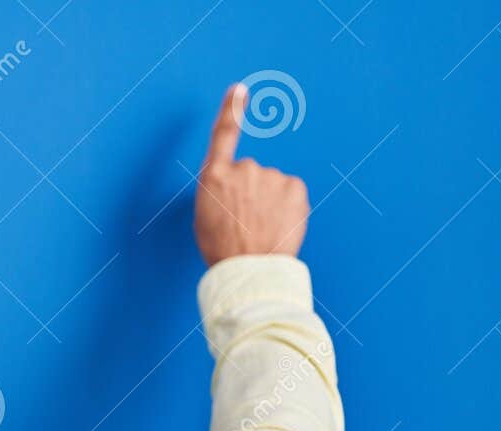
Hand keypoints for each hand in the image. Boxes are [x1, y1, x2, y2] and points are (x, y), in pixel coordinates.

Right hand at [194, 83, 309, 265]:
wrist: (250, 270)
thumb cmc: (223, 249)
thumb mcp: (205, 216)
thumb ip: (221, 190)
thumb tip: (241, 184)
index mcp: (214, 177)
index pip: (223, 134)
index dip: (231, 110)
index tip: (239, 90)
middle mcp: (243, 168)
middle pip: (249, 172)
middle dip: (250, 192)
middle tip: (244, 223)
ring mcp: (271, 176)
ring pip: (271, 184)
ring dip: (269, 201)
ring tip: (261, 229)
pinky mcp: (294, 186)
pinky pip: (290, 192)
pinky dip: (287, 206)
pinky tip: (279, 225)